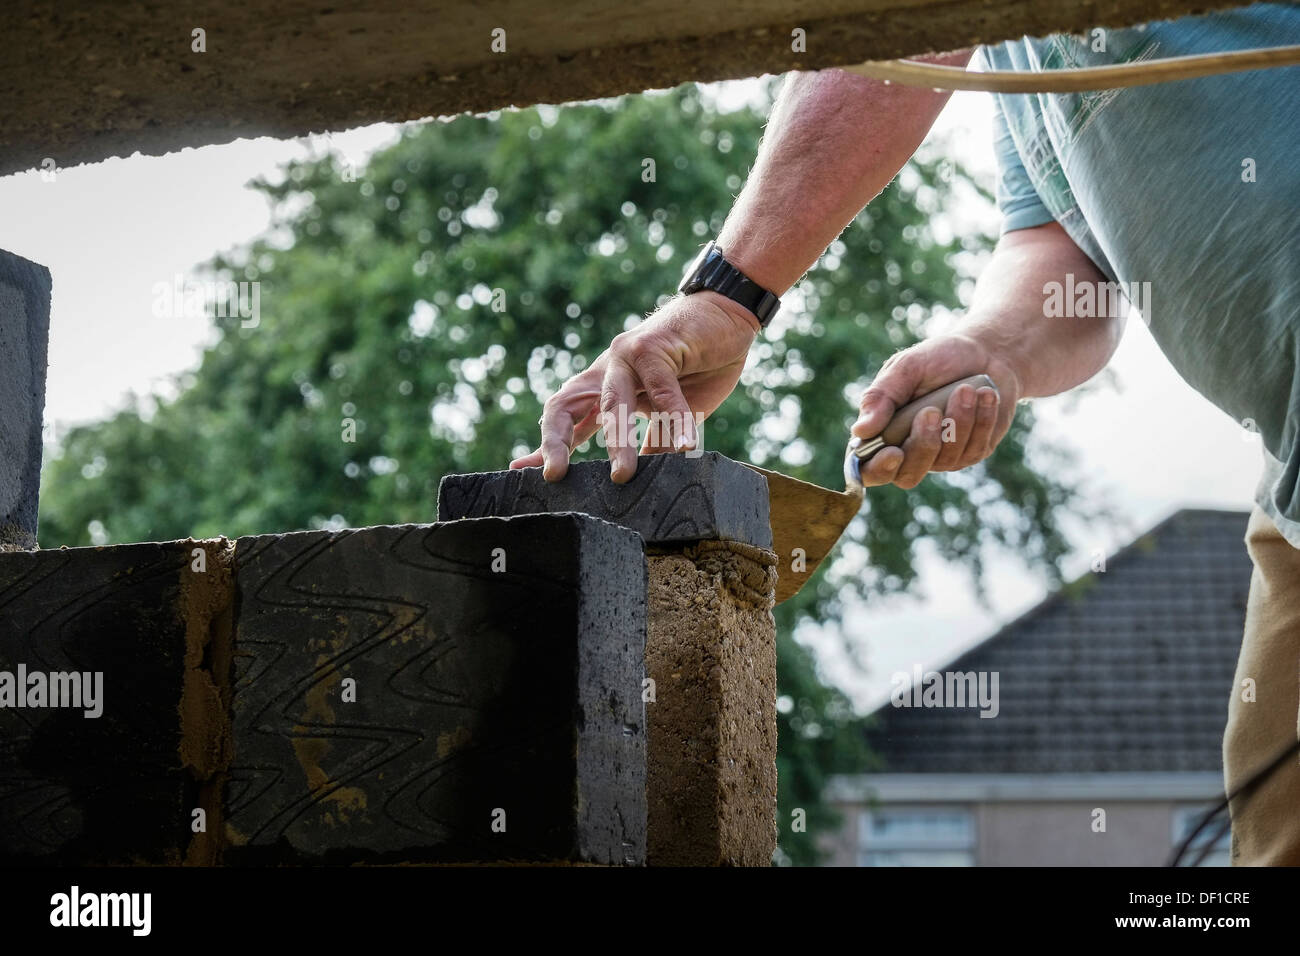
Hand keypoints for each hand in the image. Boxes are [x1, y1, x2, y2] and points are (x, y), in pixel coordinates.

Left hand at [509, 291, 758, 481]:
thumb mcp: (674, 413)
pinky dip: (674, 420)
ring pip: (613, 404)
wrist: (729, 313)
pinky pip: (661, 391)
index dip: (547, 446)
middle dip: (556, 441)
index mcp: (606, 387)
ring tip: (623, 476)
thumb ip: (655, 440)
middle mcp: (607, 369)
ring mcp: (626, 355)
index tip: (522, 471)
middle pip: (566, 404)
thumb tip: (644, 476)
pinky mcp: (653, 346)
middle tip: (556, 476)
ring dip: (618, 442)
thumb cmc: (701, 363)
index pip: (567, 419)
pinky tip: (684, 446)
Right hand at [851, 333, 1021, 488]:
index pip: (870, 471)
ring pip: (946, 459)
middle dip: (923, 444)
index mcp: (883, 433)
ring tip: (966, 389)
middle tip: (932, 411)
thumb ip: (881, 397)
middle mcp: (910, 451)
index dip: (879, 470)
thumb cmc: (937, 359)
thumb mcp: (905, 368)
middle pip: (908, 476)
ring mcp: (942, 456)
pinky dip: (981, 419)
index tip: (893, 451)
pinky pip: (974, 448)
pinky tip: (984, 395)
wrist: (985, 352)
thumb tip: (860, 431)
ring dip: (958, 421)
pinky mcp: (972, 451)